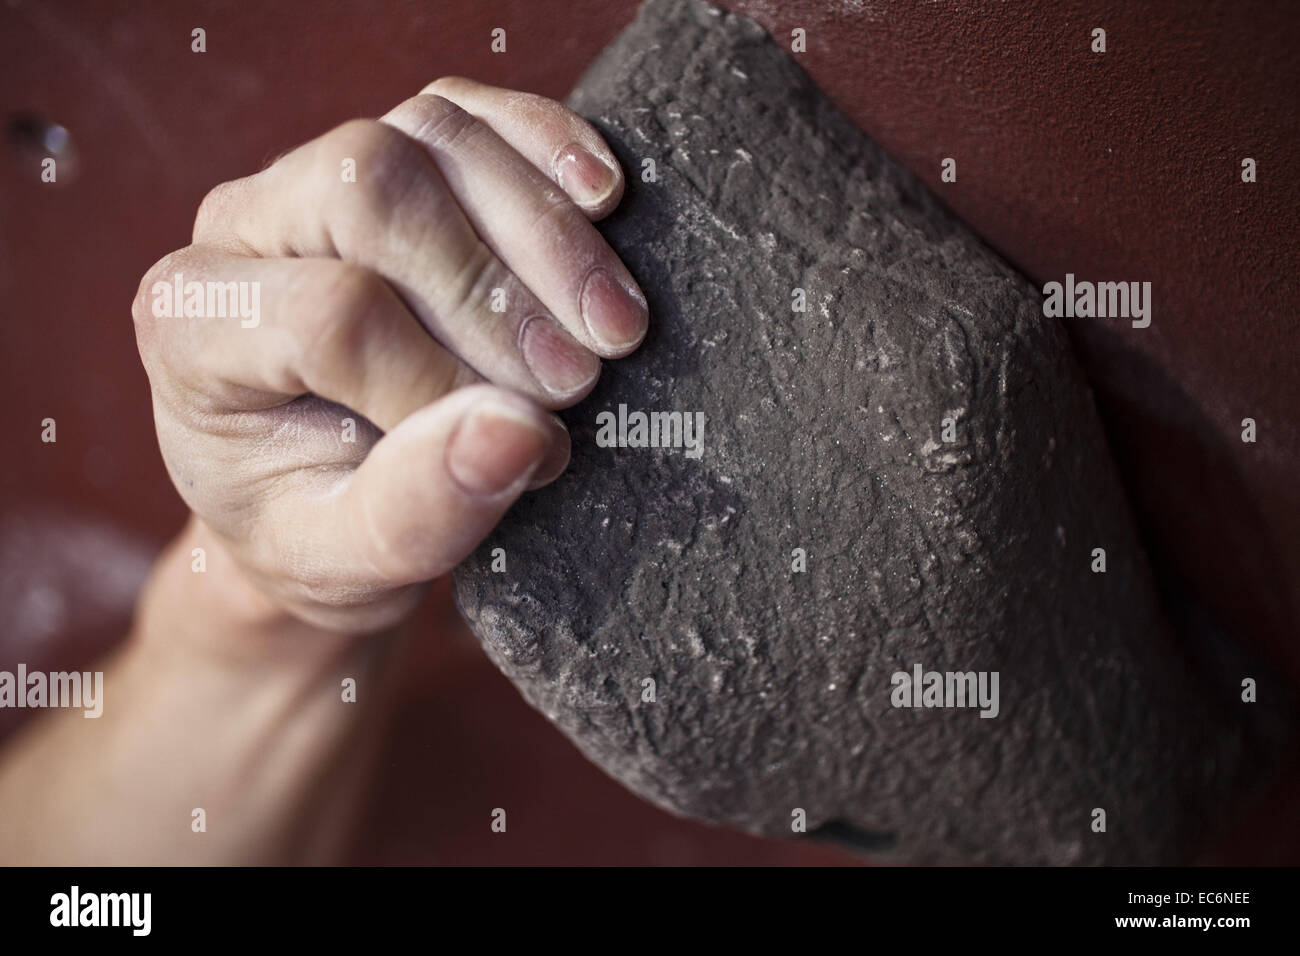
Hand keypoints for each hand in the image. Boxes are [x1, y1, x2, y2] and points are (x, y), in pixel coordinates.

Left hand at [132, 77, 645, 632]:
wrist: (331, 500)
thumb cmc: (322, 532)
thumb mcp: (352, 563)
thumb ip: (418, 512)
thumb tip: (520, 431)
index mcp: (196, 326)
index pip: (327, 311)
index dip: (439, 375)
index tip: (521, 441)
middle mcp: (241, 227)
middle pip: (371, 185)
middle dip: (495, 285)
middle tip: (580, 379)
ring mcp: (317, 175)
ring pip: (433, 134)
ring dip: (544, 230)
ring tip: (614, 328)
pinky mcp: (400, 155)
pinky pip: (471, 111)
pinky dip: (546, 144)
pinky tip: (603, 202)